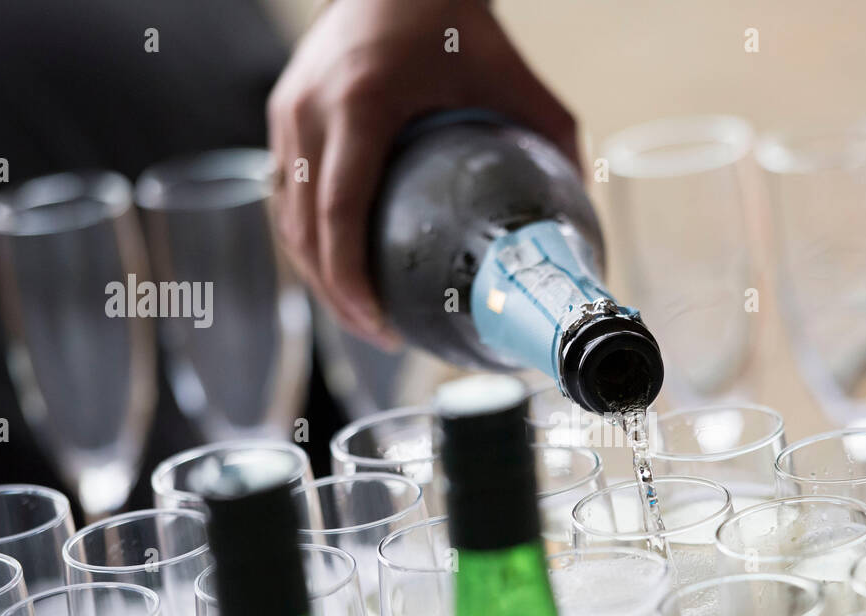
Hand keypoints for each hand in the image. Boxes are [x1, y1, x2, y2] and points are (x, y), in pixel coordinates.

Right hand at [267, 0, 578, 348]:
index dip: (352, 281)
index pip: (338, 214)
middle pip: (304, 231)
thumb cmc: (452, 15)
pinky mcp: (283, 112)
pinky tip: (343, 266)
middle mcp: (309, 111)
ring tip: (364, 312)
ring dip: (318, 274)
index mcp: (359, 105)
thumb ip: (551, 135)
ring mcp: (287, 111)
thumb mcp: (511, 74)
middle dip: (336, 295)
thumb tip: (582, 203)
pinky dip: (309, 238)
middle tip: (382, 334)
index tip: (380, 324)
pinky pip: (283, 193)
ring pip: (285, 217)